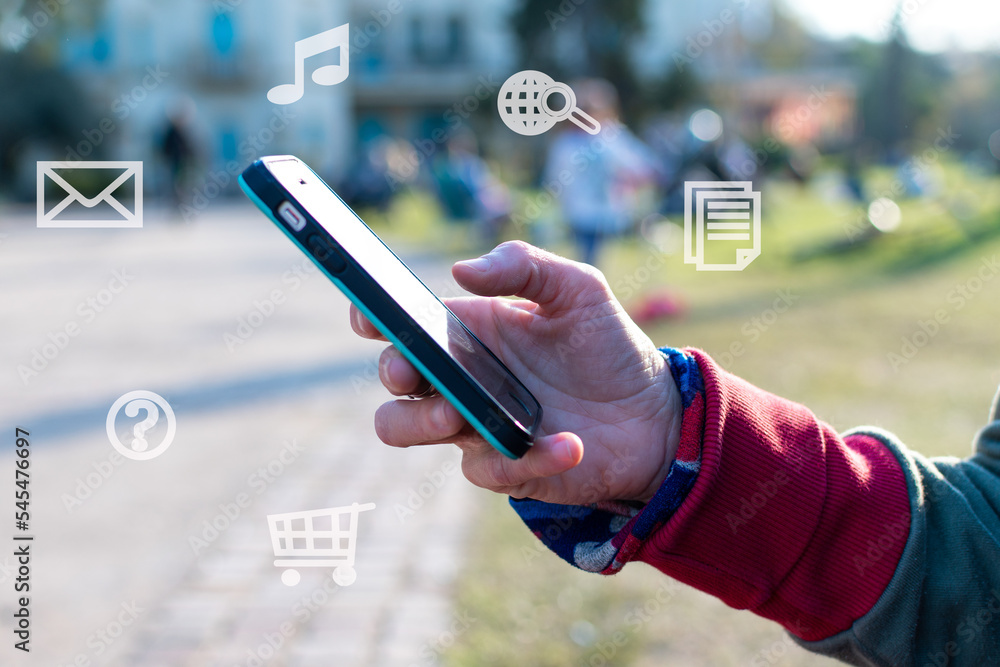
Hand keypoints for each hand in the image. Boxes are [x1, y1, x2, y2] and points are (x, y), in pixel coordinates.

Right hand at [350, 241, 681, 504]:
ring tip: (457, 414)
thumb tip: (461, 271)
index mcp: (470, 330)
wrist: (653, 414)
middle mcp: (462, 377)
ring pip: (405, 430)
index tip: (369, 316)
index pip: (403, 323)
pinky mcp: (503, 467)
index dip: (372, 316)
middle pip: (392, 382)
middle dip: (393, 373)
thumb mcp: (578, 289)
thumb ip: (524, 266)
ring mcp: (475, 424)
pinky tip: (570, 443)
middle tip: (416, 369)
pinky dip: (526, 458)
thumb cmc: (608, 346)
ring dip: (420, 422)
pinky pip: (484, 469)